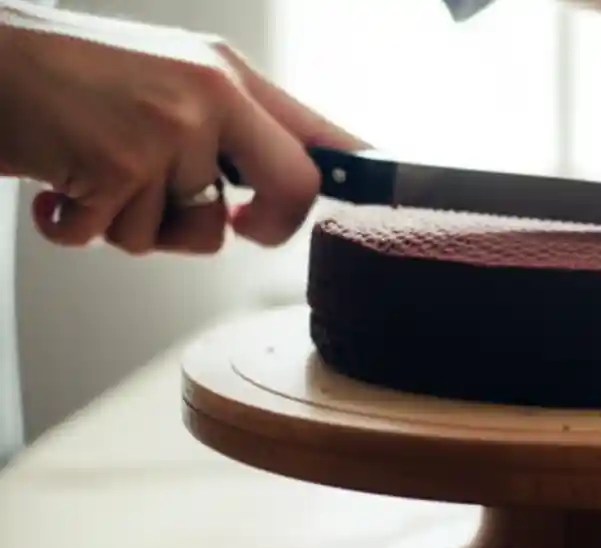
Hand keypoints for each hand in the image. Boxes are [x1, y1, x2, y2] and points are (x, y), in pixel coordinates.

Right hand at [0, 10, 364, 254]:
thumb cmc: (64, 75)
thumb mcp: (167, 75)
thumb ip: (227, 125)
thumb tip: (289, 185)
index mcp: (227, 76)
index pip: (321, 134)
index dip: (358, 177)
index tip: (366, 206)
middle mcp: (207, 97)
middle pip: (295, 190)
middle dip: (266, 228)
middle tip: (234, 224)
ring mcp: (165, 131)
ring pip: (191, 235)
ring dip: (136, 227)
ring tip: (95, 177)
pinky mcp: (115, 166)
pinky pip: (120, 241)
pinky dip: (75, 228)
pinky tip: (56, 186)